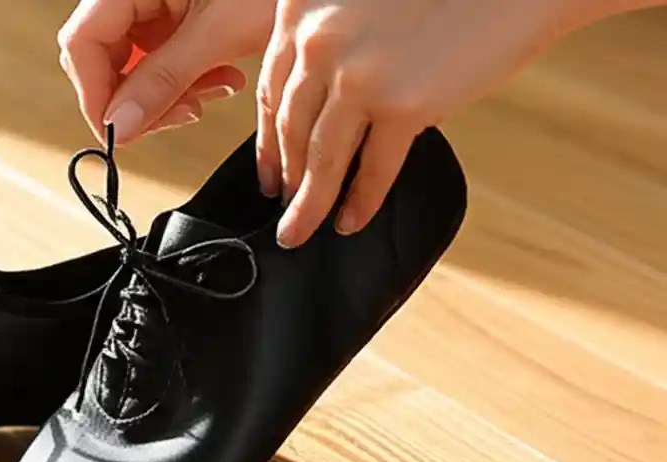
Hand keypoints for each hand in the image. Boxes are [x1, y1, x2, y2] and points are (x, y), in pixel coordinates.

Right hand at [58, 0, 274, 144]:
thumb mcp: (220, 33)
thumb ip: (164, 80)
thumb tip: (120, 127)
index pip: (82, 43)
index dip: (96, 94)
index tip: (122, 132)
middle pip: (102, 56)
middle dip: (139, 97)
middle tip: (182, 115)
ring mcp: (153, 0)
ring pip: (132, 62)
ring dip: (168, 92)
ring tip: (213, 92)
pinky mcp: (175, 11)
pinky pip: (160, 56)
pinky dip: (186, 77)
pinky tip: (221, 77)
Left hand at [257, 0, 583, 247]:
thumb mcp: (364, 3)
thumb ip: (335, 46)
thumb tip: (322, 113)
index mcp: (301, 9)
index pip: (270, 90)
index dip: (265, 141)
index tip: (266, 175)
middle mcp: (319, 41)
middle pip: (289, 128)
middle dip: (285, 178)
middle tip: (284, 207)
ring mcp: (358, 74)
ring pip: (320, 158)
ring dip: (308, 203)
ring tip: (300, 231)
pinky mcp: (404, 103)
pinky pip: (372, 167)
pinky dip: (360, 201)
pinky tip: (351, 221)